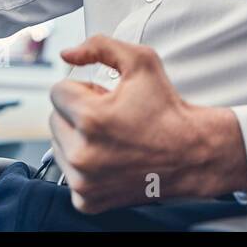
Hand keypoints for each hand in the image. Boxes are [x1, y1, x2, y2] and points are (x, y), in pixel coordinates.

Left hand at [48, 35, 246, 213]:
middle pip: (54, 119)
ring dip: (78, 138)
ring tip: (112, 137)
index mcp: (91, 118)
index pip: (58, 92)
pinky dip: (84, 165)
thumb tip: (67, 53)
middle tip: (111, 116)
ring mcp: (83, 181)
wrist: (192, 154)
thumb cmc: (167, 110)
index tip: (104, 97)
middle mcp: (82, 154)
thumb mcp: (142, 61)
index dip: (84, 89)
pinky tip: (110, 158)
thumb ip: (100, 46)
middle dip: (78, 113)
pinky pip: (68, 173)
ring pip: (59, 145)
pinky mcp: (86, 200)